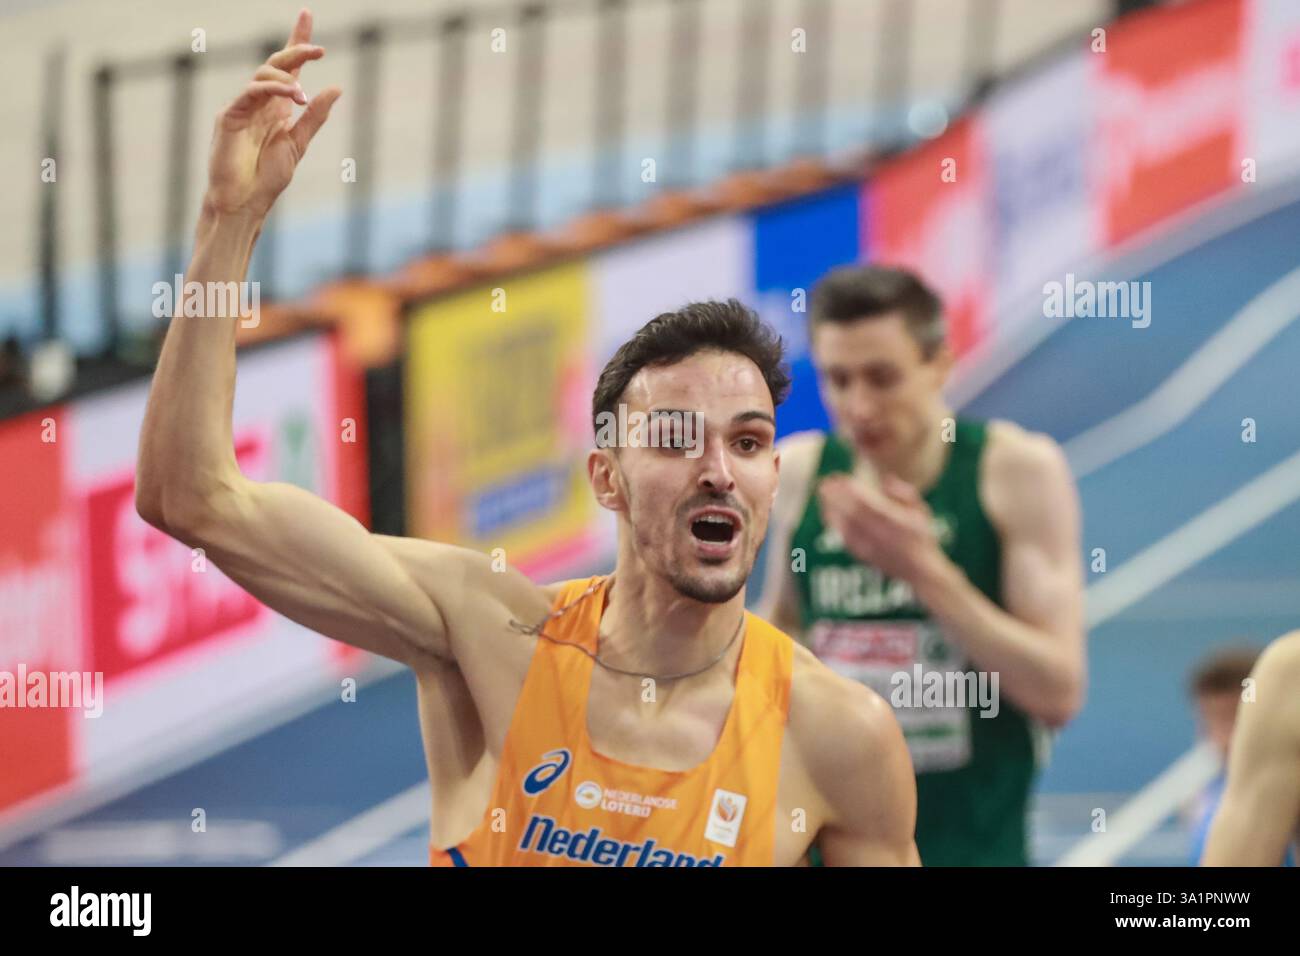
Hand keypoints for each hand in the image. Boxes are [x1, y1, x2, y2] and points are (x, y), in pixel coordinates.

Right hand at [204, 8, 340, 219]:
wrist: (245, 202)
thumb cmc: (267, 178)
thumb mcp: (298, 143)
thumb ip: (315, 116)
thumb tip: (335, 88)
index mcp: (277, 108)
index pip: (288, 67)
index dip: (297, 42)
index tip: (307, 14)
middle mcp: (260, 102)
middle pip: (276, 63)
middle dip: (295, 50)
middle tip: (318, 49)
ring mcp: (243, 107)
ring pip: (263, 75)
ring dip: (286, 79)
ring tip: (303, 96)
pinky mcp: (230, 116)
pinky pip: (251, 92)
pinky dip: (271, 90)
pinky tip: (290, 94)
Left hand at [817, 472, 945, 584]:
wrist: (920, 571)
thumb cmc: (921, 537)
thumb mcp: (921, 512)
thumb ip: (904, 494)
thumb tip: (886, 479)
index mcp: (895, 521)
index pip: (867, 503)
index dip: (851, 490)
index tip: (840, 477)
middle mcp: (880, 534)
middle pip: (851, 513)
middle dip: (835, 497)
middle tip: (824, 483)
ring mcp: (870, 546)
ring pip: (844, 525)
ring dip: (830, 508)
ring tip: (822, 494)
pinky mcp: (862, 555)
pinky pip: (843, 537)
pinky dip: (834, 523)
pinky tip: (827, 512)